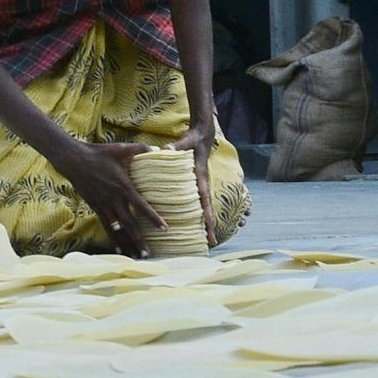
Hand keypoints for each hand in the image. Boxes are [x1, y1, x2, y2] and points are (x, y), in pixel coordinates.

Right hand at [58, 140, 163, 256]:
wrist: (74, 160)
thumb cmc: (99, 153)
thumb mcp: (121, 149)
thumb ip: (141, 149)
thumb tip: (159, 150)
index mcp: (123, 187)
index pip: (142, 206)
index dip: (153, 218)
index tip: (164, 228)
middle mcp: (114, 199)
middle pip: (129, 224)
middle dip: (139, 240)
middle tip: (148, 255)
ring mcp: (103, 205)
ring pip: (117, 230)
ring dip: (127, 244)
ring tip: (136, 257)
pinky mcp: (95, 207)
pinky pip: (106, 226)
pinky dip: (113, 239)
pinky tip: (119, 250)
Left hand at [171, 121, 218, 245]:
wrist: (203, 133)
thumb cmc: (195, 138)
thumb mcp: (187, 140)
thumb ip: (177, 146)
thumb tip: (166, 149)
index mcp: (201, 178)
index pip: (205, 199)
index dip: (207, 214)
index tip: (210, 227)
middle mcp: (202, 185)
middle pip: (207, 209)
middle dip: (210, 226)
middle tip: (212, 243)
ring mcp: (199, 186)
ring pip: (203, 208)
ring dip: (204, 223)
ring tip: (204, 240)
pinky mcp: (195, 185)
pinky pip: (196, 202)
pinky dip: (197, 214)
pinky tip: (192, 224)